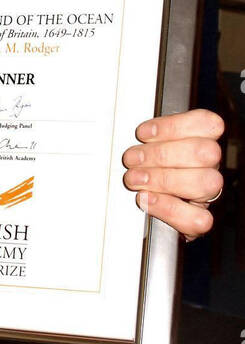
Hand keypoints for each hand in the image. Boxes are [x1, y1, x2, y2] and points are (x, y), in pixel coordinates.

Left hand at [121, 109, 223, 240]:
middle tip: (133, 160)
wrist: (149, 207)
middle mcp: (210, 165)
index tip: (142, 133)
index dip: (174, 126)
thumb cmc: (149, 169)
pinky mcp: (200, 220)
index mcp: (202, 140)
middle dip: (162, 154)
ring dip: (164, 179)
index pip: (206, 123)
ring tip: (135, 178)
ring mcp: (208, 193)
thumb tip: (135, 135)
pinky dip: (168, 208)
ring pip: (205, 183)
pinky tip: (147, 199)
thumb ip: (147, 137)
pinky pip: (198, 218)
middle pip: (205, 152)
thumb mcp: (147, 146)